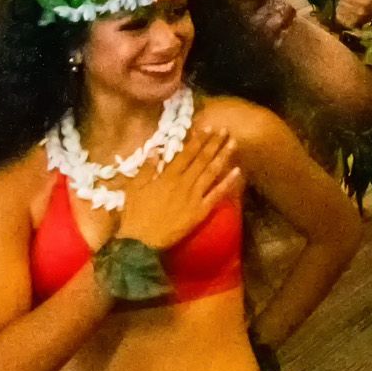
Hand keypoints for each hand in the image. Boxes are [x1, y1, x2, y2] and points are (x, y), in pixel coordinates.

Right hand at [111, 123, 240, 249]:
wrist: (140, 241)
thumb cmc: (135, 214)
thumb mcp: (134, 188)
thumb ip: (146, 168)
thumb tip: (155, 150)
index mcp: (167, 176)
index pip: (186, 153)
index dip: (198, 140)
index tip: (208, 128)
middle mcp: (183, 183)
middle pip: (202, 159)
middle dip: (214, 143)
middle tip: (226, 130)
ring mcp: (194, 197)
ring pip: (211, 172)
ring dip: (223, 157)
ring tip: (233, 143)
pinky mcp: (200, 212)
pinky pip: (217, 195)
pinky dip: (228, 183)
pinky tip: (237, 171)